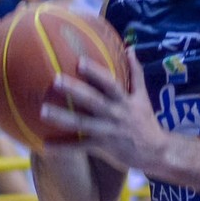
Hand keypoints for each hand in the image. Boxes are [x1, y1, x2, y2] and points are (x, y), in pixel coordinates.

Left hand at [40, 49, 165, 174]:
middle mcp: (117, 114)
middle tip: (55, 80)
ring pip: (83, 124)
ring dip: (63, 117)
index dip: (96, 73)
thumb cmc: (145, 121)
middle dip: (75, 90)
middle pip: (94, 100)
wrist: (156, 151)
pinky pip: (81, 147)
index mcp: (126, 100)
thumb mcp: (144, 96)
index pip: (111, 84)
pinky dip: (64, 147)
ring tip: (42, 111)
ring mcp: (109, 131)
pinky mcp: (104, 147)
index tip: (79, 61)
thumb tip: (130, 49)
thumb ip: (136, 73)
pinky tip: (46, 145)